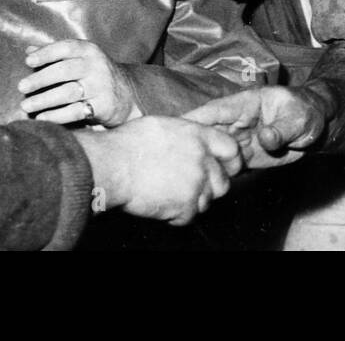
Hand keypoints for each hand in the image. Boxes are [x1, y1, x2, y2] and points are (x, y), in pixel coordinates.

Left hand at [19, 39, 139, 126]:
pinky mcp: (103, 106)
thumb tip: (28, 51)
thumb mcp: (81, 58)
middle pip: (65, 70)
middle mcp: (96, 66)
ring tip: (26, 106)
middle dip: (40, 79)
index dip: (46, 53)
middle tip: (21, 87)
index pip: (66, 47)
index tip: (28, 62)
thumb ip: (56, 55)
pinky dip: (57, 116)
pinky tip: (42, 118)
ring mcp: (101, 87)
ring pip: (69, 92)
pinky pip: (77, 112)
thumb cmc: (94, 74)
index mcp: (88, 51)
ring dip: (44, 100)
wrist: (127, 94)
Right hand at [74, 116, 242, 224]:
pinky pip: (189, 217)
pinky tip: (160, 204)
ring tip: (169, 194)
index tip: (224, 167)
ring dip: (191, 202)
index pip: (232, 150)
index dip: (230, 161)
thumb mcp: (162, 126)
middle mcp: (202, 160)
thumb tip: (191, 141)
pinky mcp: (185, 207)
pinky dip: (175, 215)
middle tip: (191, 187)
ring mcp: (195, 184)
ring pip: (206, 202)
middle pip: (223, 182)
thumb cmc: (128, 143)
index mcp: (198, 136)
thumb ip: (185, 135)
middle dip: (211, 187)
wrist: (112, 165)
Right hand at [184, 86, 325, 168]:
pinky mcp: (244, 157)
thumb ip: (280, 128)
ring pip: (213, 152)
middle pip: (207, 133)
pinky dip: (215, 175)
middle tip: (172, 160)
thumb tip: (265, 138)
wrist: (317, 128)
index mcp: (244, 105)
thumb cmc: (306, 112)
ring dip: (201, 163)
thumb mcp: (297, 117)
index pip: (214, 111)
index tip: (175, 127)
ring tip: (183, 177)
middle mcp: (236, 122)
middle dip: (190, 144)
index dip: (194, 119)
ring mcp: (239, 140)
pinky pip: (226, 166)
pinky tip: (203, 186)